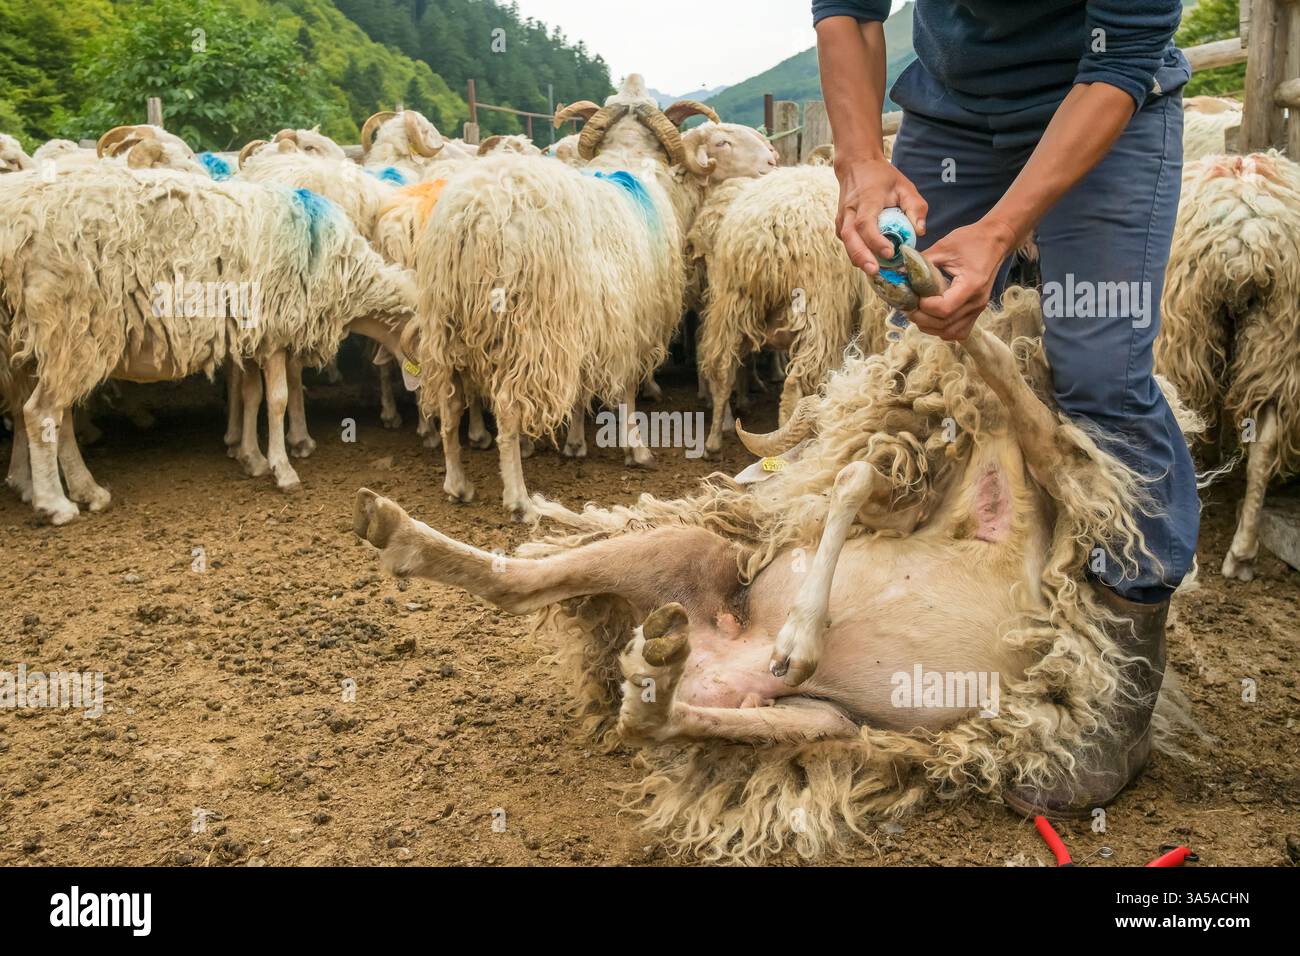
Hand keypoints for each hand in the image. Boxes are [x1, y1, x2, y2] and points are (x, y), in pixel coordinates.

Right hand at [834, 156, 927, 274]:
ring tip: (873, 271)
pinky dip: (856, 253)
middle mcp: (850, 209)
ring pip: (846, 241)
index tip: (889, 252)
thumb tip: (920, 232)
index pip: (866, 223)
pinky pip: (847, 242)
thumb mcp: (905, 186)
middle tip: (874, 271)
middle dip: (861, 255)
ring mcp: (842, 217)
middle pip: (850, 236)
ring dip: (858, 258)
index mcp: (867, 198)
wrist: (856, 166)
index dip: (876, 240)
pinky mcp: (840, 224)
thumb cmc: (883, 177)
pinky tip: (868, 262)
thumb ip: (915, 207)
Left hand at [909, 218, 1018, 340]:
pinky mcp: (977, 311)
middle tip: (909, 308)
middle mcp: (977, 301)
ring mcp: (978, 308)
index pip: (944, 308)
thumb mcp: (944, 247)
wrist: (996, 241)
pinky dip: (944, 330)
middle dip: (922, 319)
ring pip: (951, 332)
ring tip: (919, 314)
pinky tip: (933, 319)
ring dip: (931, 327)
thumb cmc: (971, 240)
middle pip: (945, 324)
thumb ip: (921, 262)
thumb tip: (898, 272)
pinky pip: (960, 332)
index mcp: (971, 284)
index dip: (925, 307)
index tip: (915, 296)